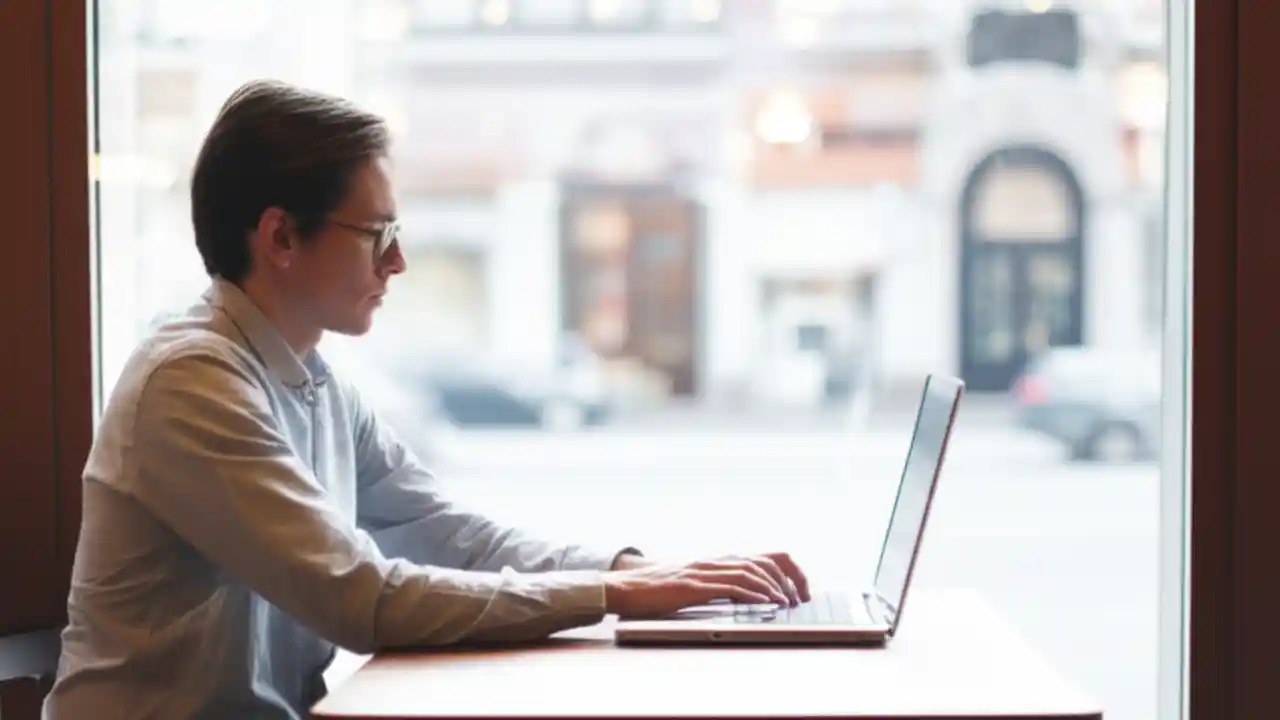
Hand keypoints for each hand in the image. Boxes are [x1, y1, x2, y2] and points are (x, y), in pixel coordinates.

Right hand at [602, 552, 810, 618]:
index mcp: (717, 562)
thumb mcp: (694, 586)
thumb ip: (717, 588)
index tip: (799, 589)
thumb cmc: (657, 592)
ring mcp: (703, 572)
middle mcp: (714, 561)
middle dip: (788, 578)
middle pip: (763, 561)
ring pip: (749, 571)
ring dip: (772, 587)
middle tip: (799, 599)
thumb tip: (746, 601)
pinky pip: (728, 586)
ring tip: (786, 602)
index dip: (787, 570)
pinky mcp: (693, 586)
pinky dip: (750, 593)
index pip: (762, 556)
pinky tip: (762, 601)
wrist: (625, 588)